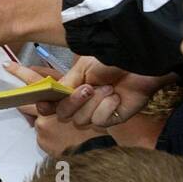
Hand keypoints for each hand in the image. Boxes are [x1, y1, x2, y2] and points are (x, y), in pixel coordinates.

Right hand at [39, 56, 165, 128]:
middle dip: (74, 101)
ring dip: (95, 102)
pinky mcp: (113, 118)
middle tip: (88, 87)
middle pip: (63, 115)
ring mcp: (97, 111)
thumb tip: (52, 96)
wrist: (138, 63)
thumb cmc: (111, 60)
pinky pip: (100, 121)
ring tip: (109, 88)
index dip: (46, 106)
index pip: (51, 104)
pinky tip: (117, 97)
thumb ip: (65, 83)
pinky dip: (107, 107)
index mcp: (72, 87)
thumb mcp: (82, 68)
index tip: (44, 103)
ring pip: (81, 120)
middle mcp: (82, 101)